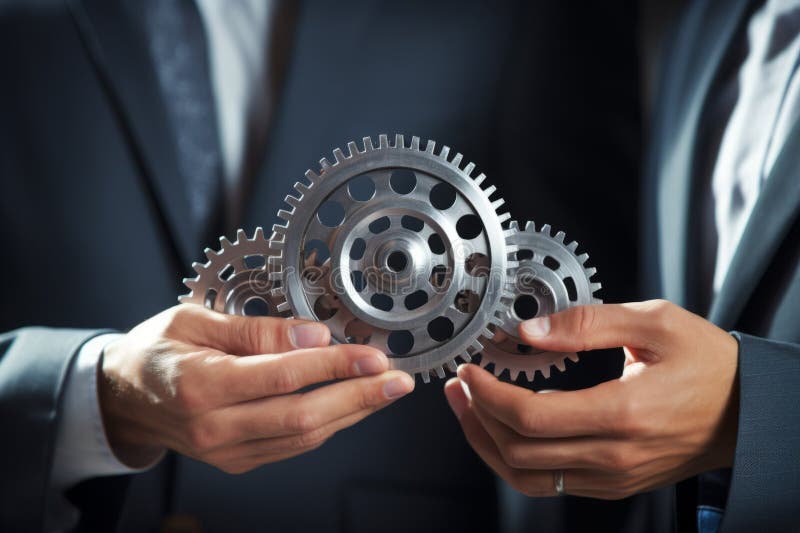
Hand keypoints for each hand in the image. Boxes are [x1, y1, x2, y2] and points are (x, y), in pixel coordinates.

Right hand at [99, 304, 413, 472]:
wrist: (126, 397)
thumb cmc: (158, 349)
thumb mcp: (195, 319)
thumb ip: (256, 330)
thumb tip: (313, 334)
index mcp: (199, 385)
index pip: (281, 377)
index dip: (333, 366)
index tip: (370, 354)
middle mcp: (214, 427)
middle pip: (301, 417)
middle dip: (357, 397)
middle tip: (397, 379)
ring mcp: (226, 450)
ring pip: (303, 438)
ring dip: (352, 413)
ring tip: (386, 391)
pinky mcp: (238, 460)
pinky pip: (292, 446)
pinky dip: (329, 426)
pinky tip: (353, 406)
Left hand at [444, 299, 738, 498]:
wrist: (747, 410)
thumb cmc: (708, 364)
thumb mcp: (653, 322)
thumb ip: (586, 322)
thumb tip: (529, 330)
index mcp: (622, 413)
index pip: (530, 417)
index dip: (487, 395)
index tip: (470, 370)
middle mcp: (613, 455)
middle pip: (518, 450)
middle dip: (476, 417)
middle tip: (460, 385)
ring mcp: (612, 476)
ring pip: (527, 477)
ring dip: (487, 444)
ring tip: (468, 410)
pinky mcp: (613, 483)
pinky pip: (549, 483)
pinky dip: (515, 459)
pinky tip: (505, 429)